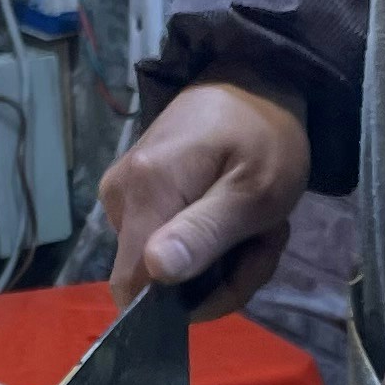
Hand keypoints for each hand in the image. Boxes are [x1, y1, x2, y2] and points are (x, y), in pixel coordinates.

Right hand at [100, 81, 309, 308]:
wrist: (254, 82)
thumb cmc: (265, 135)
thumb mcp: (255, 191)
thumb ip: (205, 233)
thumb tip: (156, 271)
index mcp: (146, 190)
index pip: (134, 286)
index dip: (185, 301)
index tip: (238, 275)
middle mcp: (119, 196)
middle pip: (158, 282)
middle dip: (222, 275)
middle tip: (264, 238)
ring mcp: (123, 196)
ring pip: (169, 268)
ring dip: (225, 260)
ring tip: (257, 222)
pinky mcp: (135, 197)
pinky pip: (169, 246)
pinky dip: (213, 243)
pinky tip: (238, 215)